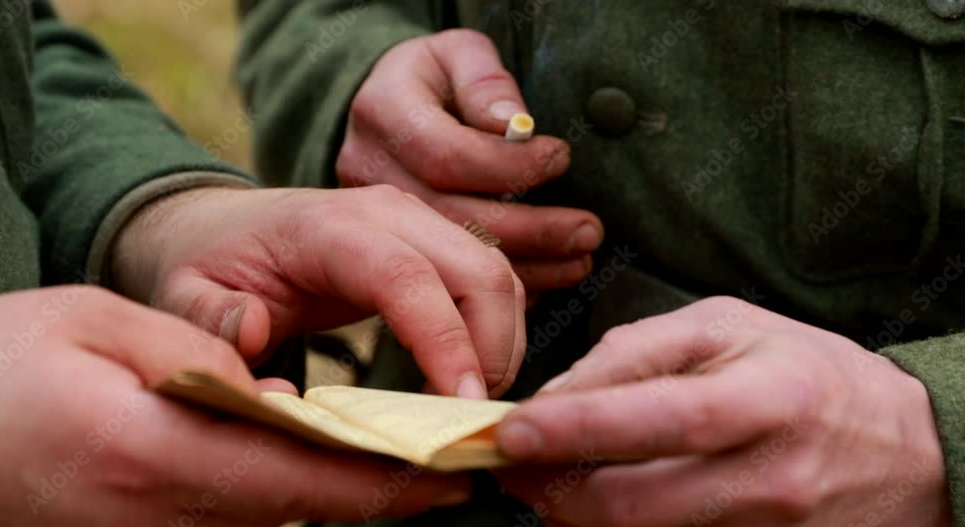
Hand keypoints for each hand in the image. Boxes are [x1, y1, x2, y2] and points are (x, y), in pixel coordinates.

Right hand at [0, 287, 467, 525]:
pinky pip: (239, 517)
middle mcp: (165, 513)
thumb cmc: (0, 365)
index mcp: (157, 453)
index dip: (384, 483)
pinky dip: (294, 496)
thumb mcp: (96, 327)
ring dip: (344, 497)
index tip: (448, 474)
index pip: (301, 480)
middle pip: (302, 513)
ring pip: (276, 520)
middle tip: (451, 470)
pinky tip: (325, 467)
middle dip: (382, 496)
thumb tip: (280, 399)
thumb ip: (198, 363)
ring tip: (408, 464)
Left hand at [111, 185, 524, 397]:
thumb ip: (209, 316)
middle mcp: (388, 213)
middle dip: (494, 349)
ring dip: (502, 343)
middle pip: (478, 270)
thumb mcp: (185, 291)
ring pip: (498, 275)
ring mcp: (418, 222)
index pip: (407, 276)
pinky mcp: (434, 241)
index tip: (461, 405)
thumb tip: (253, 332)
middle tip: (469, 420)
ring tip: (467, 405)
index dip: (445, 340)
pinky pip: (491, 280)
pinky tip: (469, 377)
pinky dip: (497, 331)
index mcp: (328, 229)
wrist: (227, 226)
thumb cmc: (211, 263)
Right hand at [336, 29, 603, 295]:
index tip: (561, 158)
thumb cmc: (435, 80)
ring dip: (526, 267)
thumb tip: (513, 123)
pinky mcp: (390, 245)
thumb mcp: (456, 54)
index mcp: (383, 112)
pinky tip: (545, 280)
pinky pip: (449, 280)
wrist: (385, 112)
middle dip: (532, 228)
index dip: (512, 166)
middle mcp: (368, 168)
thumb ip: (485, 81)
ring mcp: (373, 214)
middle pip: (453, 215)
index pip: (449, 153)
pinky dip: (503, 286)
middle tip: (589, 231)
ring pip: (451, 258)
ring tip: (581, 261)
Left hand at [494, 297, 951, 525]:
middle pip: (636, 505)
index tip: (510, 430)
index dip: (580, 428)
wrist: (904, 450)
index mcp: (768, 399)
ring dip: (573, 513)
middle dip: (552, 491)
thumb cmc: (804, 372)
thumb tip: (555, 397)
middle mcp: (771, 478)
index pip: (664, 419)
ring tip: (546, 476)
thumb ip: (636, 351)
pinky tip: (600, 496)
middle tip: (508, 462)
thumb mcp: (727, 327)